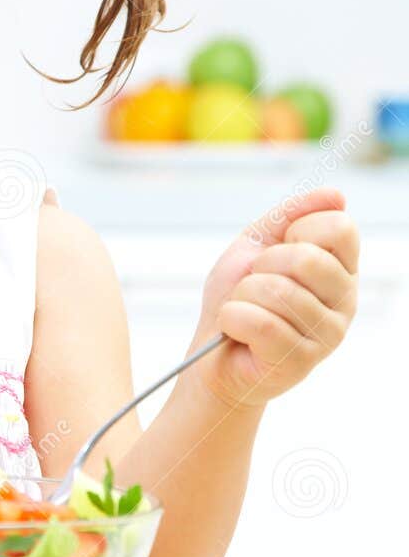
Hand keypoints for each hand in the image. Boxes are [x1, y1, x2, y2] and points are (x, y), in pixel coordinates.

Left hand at [190, 186, 358, 410]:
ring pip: (277, 291)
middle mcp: (345, 301)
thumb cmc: (237, 297)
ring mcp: (327, 334)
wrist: (211, 352)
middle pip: (307, 259)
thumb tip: (336, 195)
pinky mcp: (301, 361)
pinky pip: (261, 323)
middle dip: (262, 266)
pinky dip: (232, 319)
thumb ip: (291, 215)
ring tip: (244, 310)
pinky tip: (236, 330)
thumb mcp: (257, 243)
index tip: (278, 251)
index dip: (297, 230)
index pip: (340, 227)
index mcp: (341, 268)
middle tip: (254, 285)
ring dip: (243, 296)